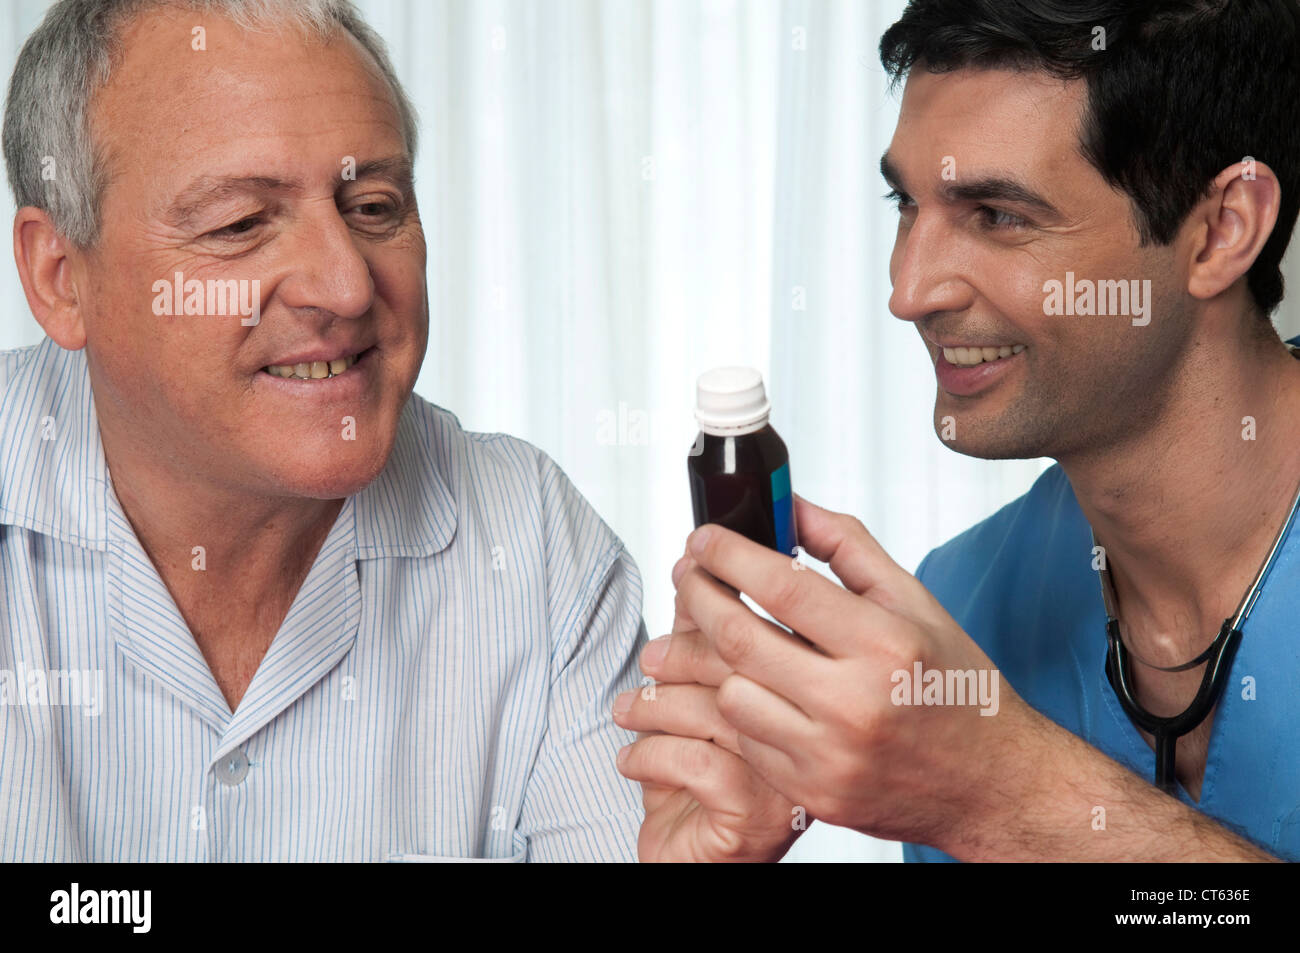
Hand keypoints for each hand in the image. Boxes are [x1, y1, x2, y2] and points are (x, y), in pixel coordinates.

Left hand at [670, 495, 1046, 851]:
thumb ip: (848, 547)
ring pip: (732, 695)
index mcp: (885, 644)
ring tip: (715, 635)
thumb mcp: (916, 603)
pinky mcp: (815, 795)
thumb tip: (790, 505)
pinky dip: (740, 710)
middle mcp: (856, 703)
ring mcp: (831, 756)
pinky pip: (746, 743)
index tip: (702, 539)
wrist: (990, 785)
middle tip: (686, 575)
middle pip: (741, 639)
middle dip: (700, 598)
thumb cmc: (955, 687)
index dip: (729, 555)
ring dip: (715, 660)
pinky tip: (748, 687)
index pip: (782, 587)